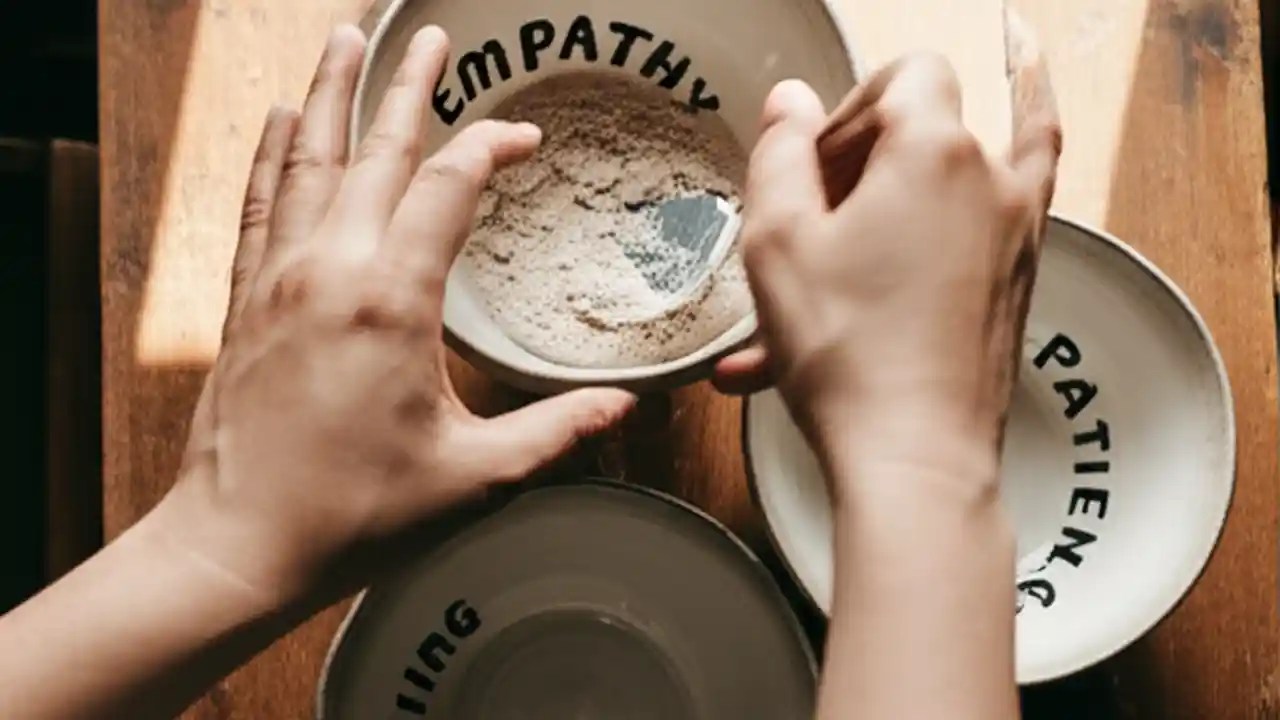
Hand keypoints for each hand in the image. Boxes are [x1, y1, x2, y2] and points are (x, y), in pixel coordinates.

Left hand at [151, 25, 634, 604]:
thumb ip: (554, 431)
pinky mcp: (248, 298)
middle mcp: (330, 270)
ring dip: (333, 93)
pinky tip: (283, 119)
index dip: (491, 148)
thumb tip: (620, 407)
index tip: (523, 139)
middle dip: (410, 86)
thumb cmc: (351, 513)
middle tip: (430, 35)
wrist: (238, 544)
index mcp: (392, 301)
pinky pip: (261, 201)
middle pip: (377, 150)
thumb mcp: (473, 476)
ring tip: (348, 39)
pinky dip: (275, 151)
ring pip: (309, 158)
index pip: (450, 188)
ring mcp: (280, 278)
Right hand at [716, 52, 1059, 486]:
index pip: (907, 74)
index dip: (851, 104)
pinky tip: (901, 252)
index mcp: (935, 152)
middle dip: (864, 155)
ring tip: (878, 188)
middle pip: (936, 124)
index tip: (814, 161)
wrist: (915, 458)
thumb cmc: (849, 357)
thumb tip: (790, 103)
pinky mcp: (1017, 287)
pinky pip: (986, 230)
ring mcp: (1016, 238)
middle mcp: (993, 184)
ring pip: (966, 177)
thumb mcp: (777, 241)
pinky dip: (948, 223)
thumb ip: (779, 153)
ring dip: (912, 180)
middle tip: (814, 212)